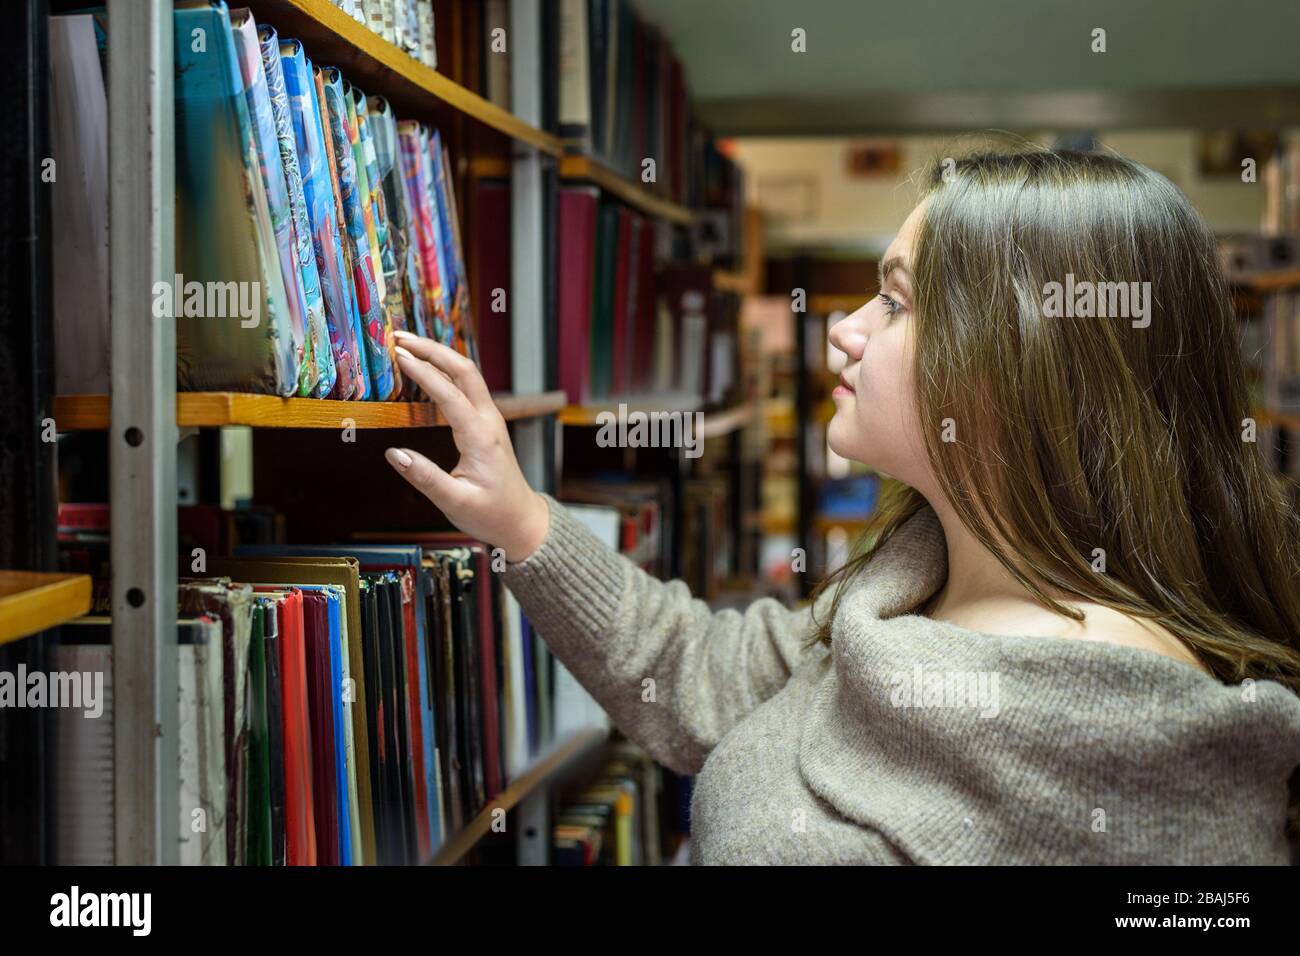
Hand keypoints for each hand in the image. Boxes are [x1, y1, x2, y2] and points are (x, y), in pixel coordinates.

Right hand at [384, 330, 549, 562]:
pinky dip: (446, 369)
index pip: (449, 395)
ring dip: (439, 355)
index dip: (424, 372)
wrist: (521, 520)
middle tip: (399, 337)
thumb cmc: (491, 514)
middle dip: (432, 349)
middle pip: (464, 370)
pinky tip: (427, 367)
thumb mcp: (455, 502)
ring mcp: (490, 419)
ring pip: (467, 374)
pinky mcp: (486, 422)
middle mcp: (489, 421)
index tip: (399, 356)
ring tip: (407, 344)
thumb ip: (425, 478)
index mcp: (481, 437)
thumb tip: (393, 454)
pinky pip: (467, 386)